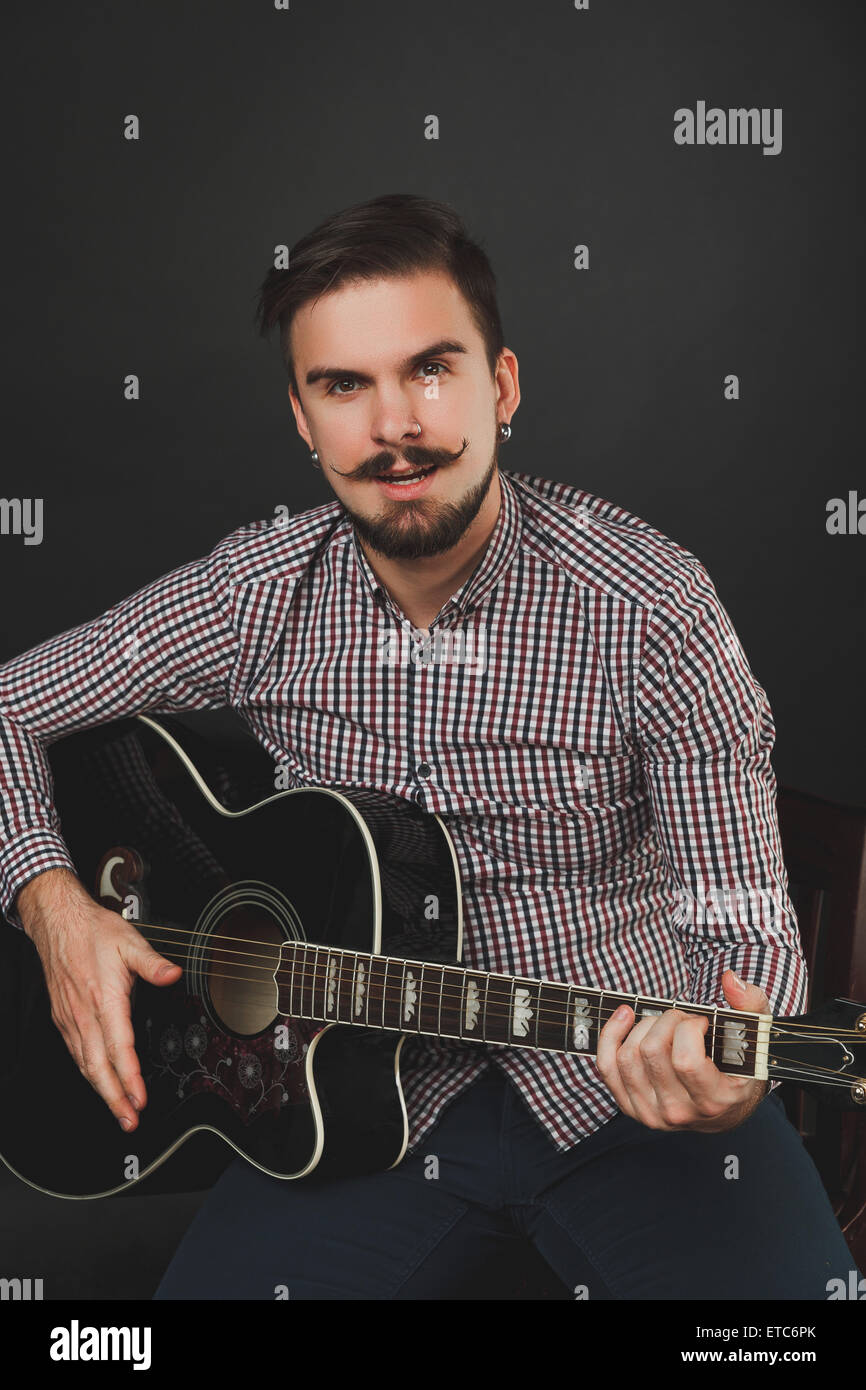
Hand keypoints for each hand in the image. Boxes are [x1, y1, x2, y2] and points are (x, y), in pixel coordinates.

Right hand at [17, 868, 181, 1131]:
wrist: (58, 923)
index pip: (118, 1047)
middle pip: (98, 1067)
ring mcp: (71, 1019)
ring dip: (101, 1091)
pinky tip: (98, 1081)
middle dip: (114, 1099)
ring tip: (118, 1111)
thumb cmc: (93, 932)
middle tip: (130, 1121)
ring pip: (85, 1065)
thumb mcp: (130, 941)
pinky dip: (89, 1073)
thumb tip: (173, 975)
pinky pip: (76, 1054)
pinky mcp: (64, 1018)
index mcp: (104, 998)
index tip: (139, 1097)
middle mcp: (84, 1014)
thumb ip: (153, 963)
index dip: (129, 1076)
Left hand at [595, 969, 769, 1132]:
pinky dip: (611, 1035)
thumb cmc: (738, 1068)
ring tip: (664, 1024)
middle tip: (683, 1020)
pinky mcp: (630, 1106)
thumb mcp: (755, 1038)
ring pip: (627, 1056)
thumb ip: (750, 1005)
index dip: (689, 1028)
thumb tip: (729, 980)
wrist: (724, 1108)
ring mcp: (651, 1113)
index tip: (701, 1022)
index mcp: (714, 1100)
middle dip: (667, 1020)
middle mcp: (679, 1113)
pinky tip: (625, 1018)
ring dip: (643, 1026)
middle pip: (652, 1051)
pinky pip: (606, 1066)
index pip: (685, 1060)